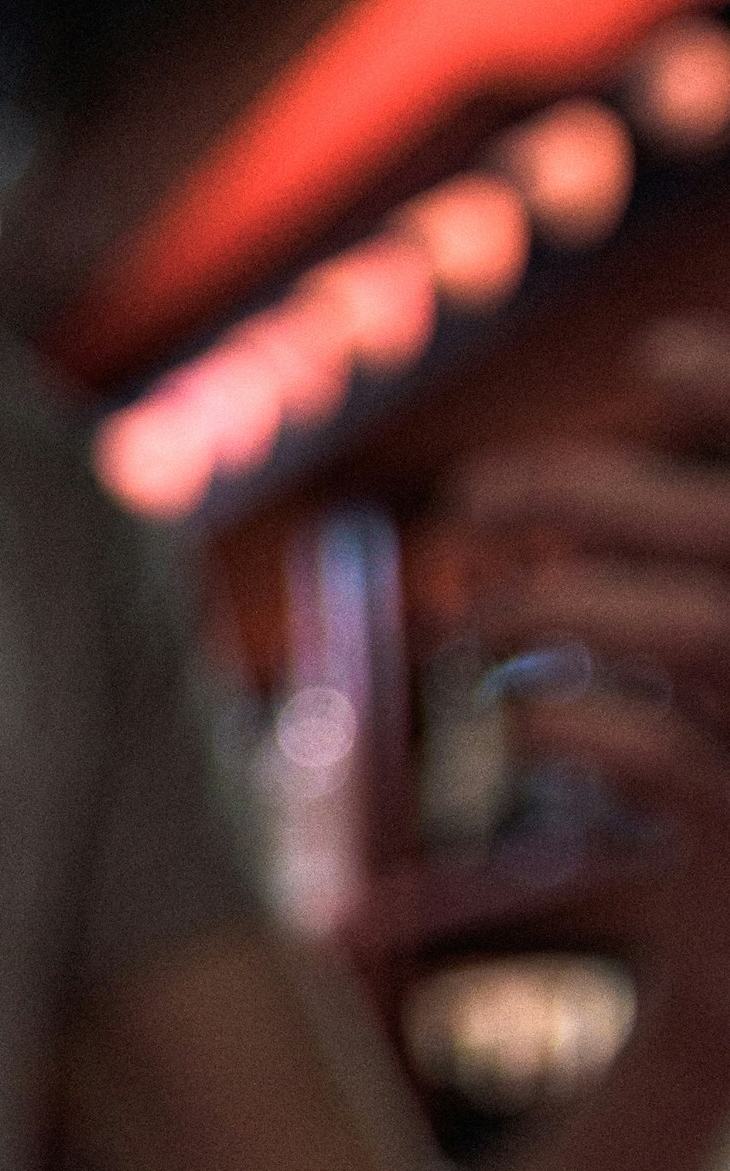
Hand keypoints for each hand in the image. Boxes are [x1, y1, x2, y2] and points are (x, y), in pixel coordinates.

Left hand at [433, 316, 729, 1028]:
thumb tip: (576, 474)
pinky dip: (581, 721)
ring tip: (476, 616)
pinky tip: (520, 719)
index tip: (651, 358)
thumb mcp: (684, 689)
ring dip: (574, 605)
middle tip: (465, 498)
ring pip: (712, 633)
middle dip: (597, 494)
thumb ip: (664, 581)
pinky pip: (670, 758)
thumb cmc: (713, 812)